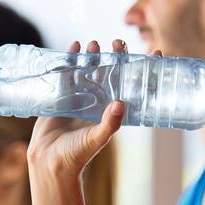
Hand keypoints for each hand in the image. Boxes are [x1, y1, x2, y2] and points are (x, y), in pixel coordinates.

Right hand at [26, 39, 133, 178]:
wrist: (49, 162)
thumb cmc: (76, 155)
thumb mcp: (96, 139)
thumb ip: (109, 123)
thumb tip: (121, 103)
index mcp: (111, 111)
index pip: (131, 86)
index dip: (143, 70)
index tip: (155, 52)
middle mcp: (98, 102)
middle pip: (110, 73)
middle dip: (115, 56)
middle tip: (117, 42)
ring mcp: (79, 97)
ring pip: (89, 70)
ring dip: (93, 56)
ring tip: (94, 44)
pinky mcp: (61, 96)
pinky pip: (67, 73)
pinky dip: (70, 59)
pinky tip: (74, 47)